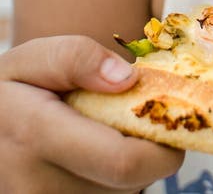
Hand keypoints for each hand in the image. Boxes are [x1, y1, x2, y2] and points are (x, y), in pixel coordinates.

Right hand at [0, 35, 183, 192]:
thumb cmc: (10, 91)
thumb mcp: (32, 59)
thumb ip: (76, 58)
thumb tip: (128, 78)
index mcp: (36, 137)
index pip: (123, 161)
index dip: (163, 143)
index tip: (170, 111)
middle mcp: (40, 187)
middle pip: (132, 180)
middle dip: (151, 146)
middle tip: (138, 113)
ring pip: (124, 192)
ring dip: (131, 161)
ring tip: (105, 131)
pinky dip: (114, 176)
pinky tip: (96, 152)